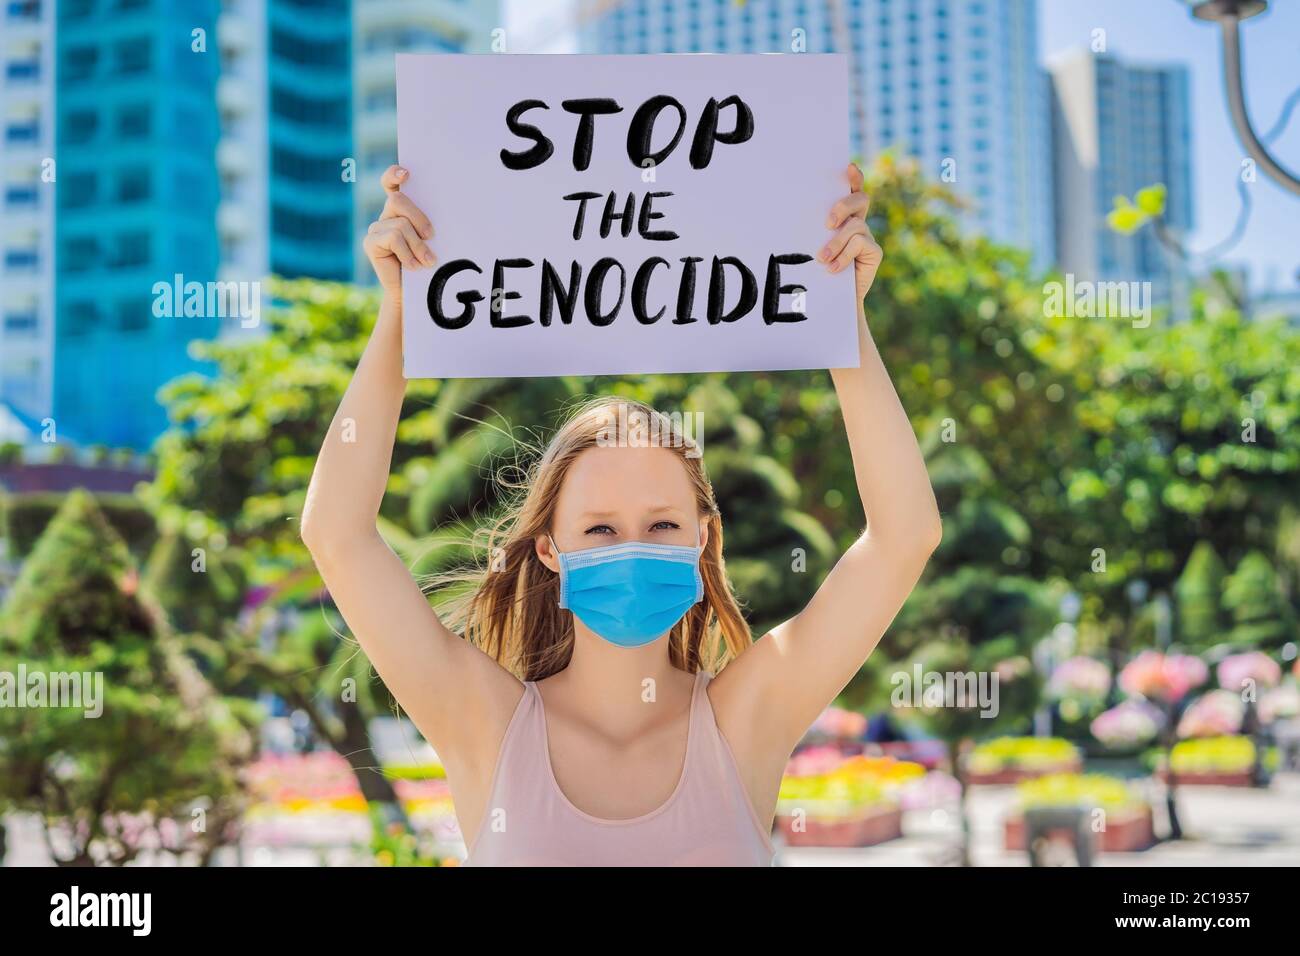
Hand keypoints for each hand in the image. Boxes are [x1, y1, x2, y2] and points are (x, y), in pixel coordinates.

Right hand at [363, 165, 435, 302]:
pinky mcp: (370, 242)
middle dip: (419, 218)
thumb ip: (428, 225)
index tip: (406, 174)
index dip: (394, 174)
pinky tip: (413, 266)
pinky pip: (393, 238)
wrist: (413, 292)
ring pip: (400, 225)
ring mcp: (376, 227)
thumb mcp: (431, 241)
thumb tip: (434, 224)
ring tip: (426, 261)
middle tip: (432, 236)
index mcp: (402, 210)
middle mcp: (387, 215)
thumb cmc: (427, 264)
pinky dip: (407, 253)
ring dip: (418, 245)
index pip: (392, 183)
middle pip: (399, 200)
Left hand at [820, 162, 882, 303]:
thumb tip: (792, 213)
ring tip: (822, 258)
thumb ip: (814, 230)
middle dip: (844, 206)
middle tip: (827, 223)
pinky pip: (860, 244)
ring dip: (837, 241)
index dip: (854, 178)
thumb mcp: (812, 247)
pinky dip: (844, 256)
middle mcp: (859, 221)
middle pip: (861, 199)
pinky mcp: (875, 252)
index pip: (852, 190)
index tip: (849, 166)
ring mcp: (868, 236)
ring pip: (855, 226)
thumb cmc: (816, 270)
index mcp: (844, 216)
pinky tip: (832, 269)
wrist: (832, 300)